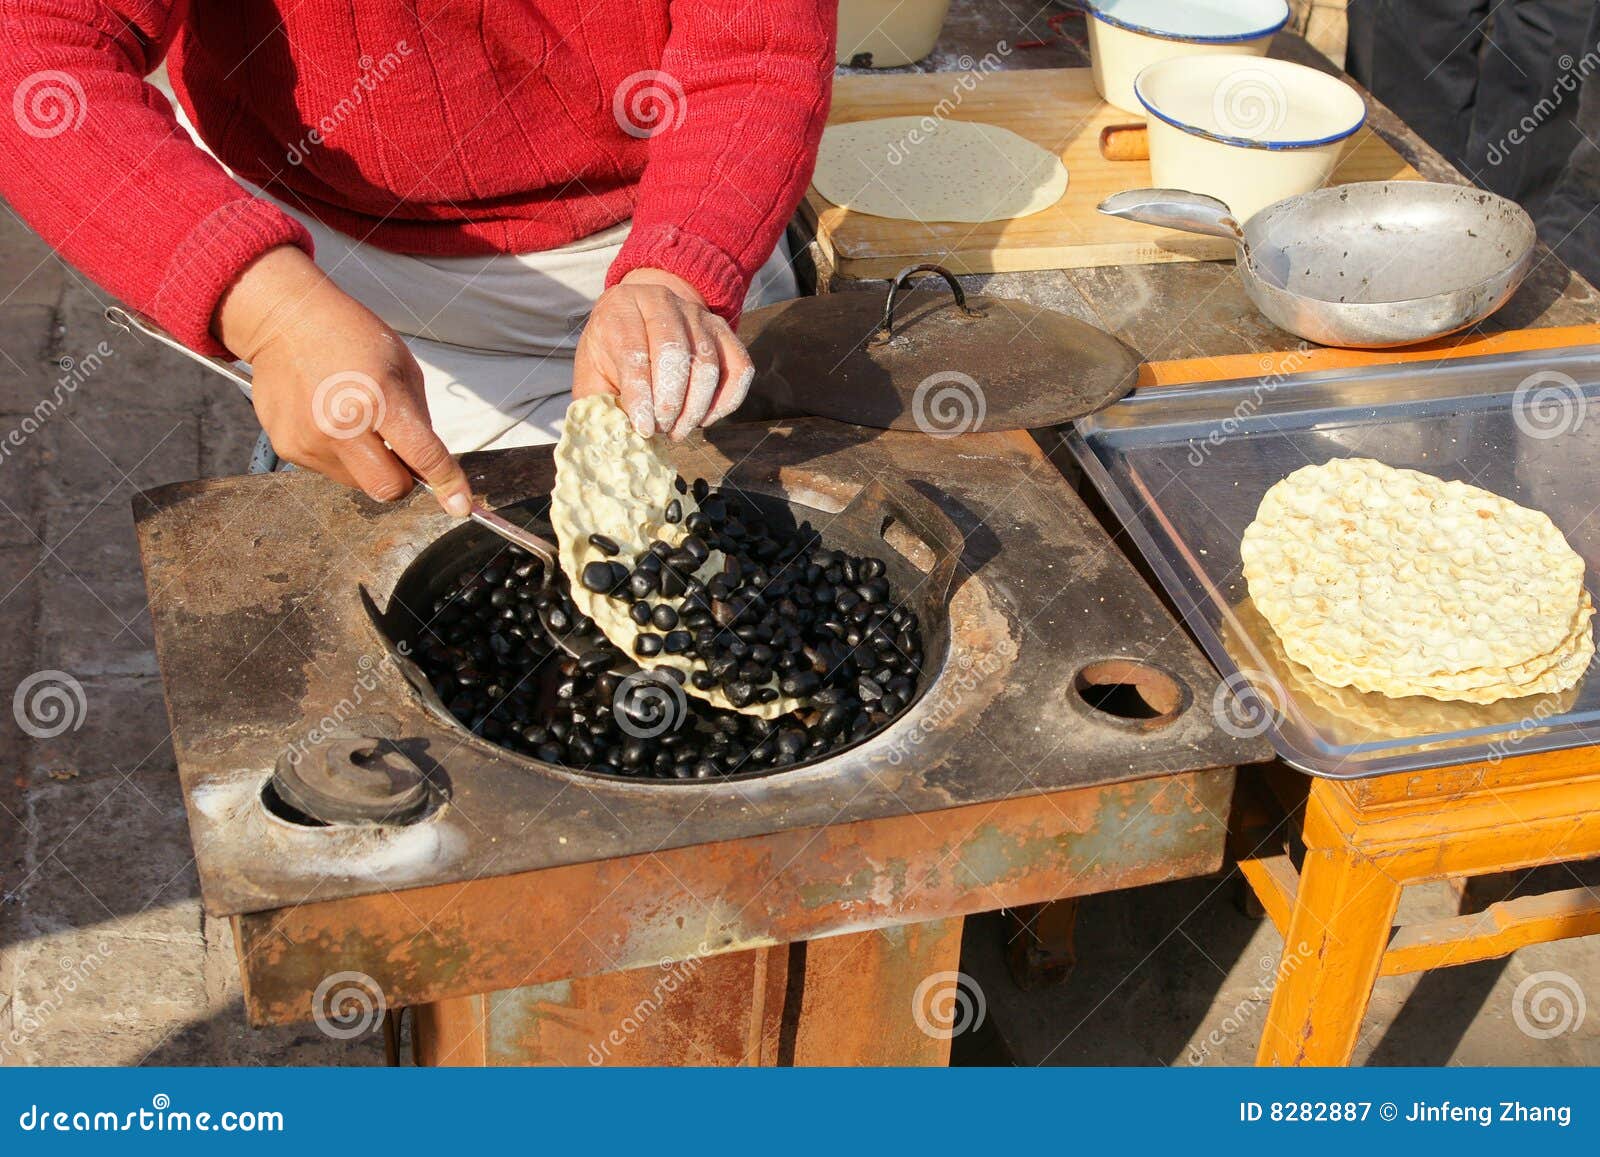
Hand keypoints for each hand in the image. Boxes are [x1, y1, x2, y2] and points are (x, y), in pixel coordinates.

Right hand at [214, 246, 471, 514]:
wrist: (285, 321)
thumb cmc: (350, 337)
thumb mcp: (403, 367)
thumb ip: (418, 419)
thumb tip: (429, 465)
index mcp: (379, 399)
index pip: (423, 456)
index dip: (447, 485)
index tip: (459, 505)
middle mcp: (341, 426)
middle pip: (388, 488)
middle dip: (403, 478)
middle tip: (398, 451)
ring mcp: (311, 441)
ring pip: (359, 483)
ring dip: (368, 464)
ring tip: (354, 421)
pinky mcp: (288, 448)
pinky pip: (330, 471)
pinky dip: (340, 455)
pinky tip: (329, 420)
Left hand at [572, 267, 753, 439]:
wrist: (640, 318)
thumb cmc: (613, 351)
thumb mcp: (592, 372)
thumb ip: (598, 404)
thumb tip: (613, 440)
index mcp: (622, 308)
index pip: (634, 352)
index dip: (641, 396)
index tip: (644, 429)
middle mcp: (662, 301)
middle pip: (675, 353)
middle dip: (670, 403)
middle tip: (662, 430)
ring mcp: (698, 315)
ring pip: (708, 364)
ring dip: (695, 408)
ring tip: (677, 430)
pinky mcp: (724, 330)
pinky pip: (739, 368)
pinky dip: (726, 401)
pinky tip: (704, 419)